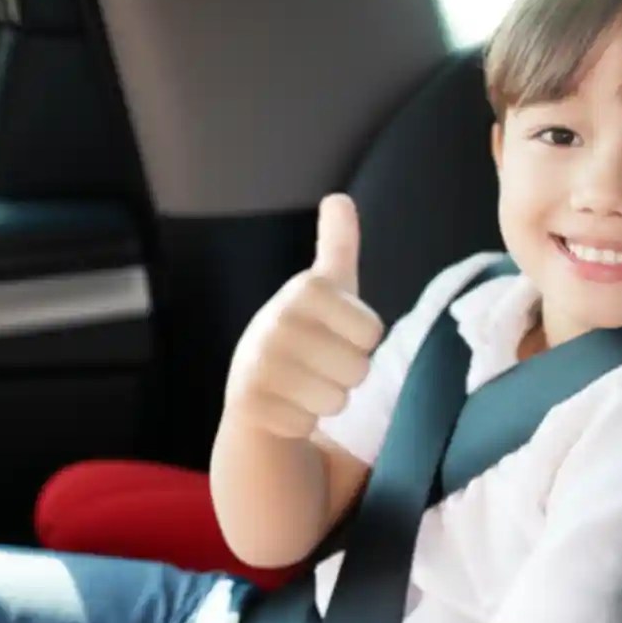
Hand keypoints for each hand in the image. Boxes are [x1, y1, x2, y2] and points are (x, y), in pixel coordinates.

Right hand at [224, 193, 384, 439]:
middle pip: (359, 368)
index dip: (361, 339)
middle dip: (347, 373)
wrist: (255, 380)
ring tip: (305, 383)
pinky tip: (286, 404)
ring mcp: (259, 362)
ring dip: (328, 400)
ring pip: (336, 400)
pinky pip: (308, 425)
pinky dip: (303, 422)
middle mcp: (278, 320)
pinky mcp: (249, 403)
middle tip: (320, 363)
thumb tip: (339, 198)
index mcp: (307, 289)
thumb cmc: (308, 331)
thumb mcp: (327, 287)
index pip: (372, 332)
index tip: (337, 332)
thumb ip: (338, 244)